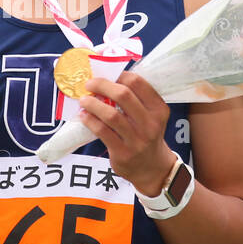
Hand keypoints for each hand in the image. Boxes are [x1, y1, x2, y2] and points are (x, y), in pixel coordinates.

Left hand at [77, 70, 174, 196]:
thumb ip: (136, 100)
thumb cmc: (147, 136)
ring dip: (93, 104)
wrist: (153, 169)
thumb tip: (107, 79)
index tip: (107, 75)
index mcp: (158, 109)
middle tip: (90, 84)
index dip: (119, 75)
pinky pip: (102, 132)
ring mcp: (137, 140)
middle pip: (124, 95)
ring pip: (111, 114)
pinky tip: (84, 116)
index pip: (138, 83)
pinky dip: (90, 120)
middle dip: (102, 85)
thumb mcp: (151, 117)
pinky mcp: (123, 152)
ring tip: (84, 100)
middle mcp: (150, 124)